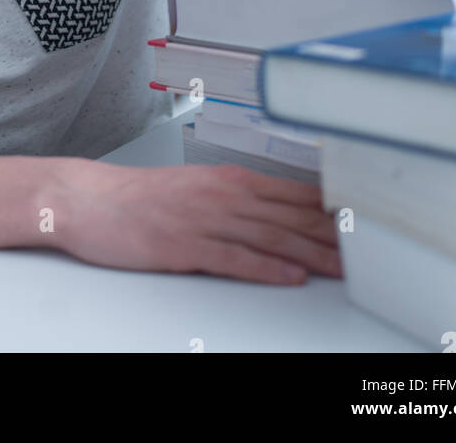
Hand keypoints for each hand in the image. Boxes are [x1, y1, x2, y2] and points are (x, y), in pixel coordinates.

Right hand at [57, 160, 341, 282]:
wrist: (90, 200)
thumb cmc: (141, 197)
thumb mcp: (196, 188)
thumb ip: (236, 200)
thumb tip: (276, 216)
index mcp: (228, 179)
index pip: (292, 194)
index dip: (328, 211)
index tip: (358, 222)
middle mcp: (223, 194)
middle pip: (289, 217)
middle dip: (330, 236)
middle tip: (365, 251)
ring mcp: (205, 219)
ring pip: (270, 237)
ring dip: (311, 254)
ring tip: (342, 269)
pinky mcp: (186, 245)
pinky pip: (235, 259)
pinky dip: (267, 268)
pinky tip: (290, 277)